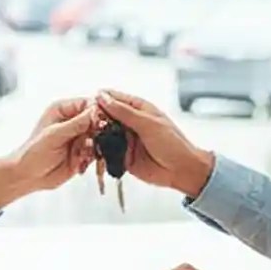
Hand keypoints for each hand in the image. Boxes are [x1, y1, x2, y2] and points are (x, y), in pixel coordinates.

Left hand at [0, 97, 96, 207]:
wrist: (29, 176)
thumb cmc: (33, 153)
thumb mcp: (54, 135)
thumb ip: (76, 124)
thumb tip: (95, 112)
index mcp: (62, 110)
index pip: (88, 103)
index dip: (96, 112)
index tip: (99, 122)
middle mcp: (72, 121)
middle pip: (97, 120)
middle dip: (96, 132)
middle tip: (90, 141)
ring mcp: (78, 137)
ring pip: (99, 137)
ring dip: (93, 146)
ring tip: (81, 154)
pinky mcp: (83, 151)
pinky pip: (96, 151)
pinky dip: (92, 156)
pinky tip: (81, 161)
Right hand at [94, 90, 213, 196]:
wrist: (181, 171)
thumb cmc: (174, 144)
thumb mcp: (148, 124)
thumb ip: (125, 112)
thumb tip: (105, 98)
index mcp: (139, 109)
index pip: (115, 99)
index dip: (102, 99)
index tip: (90, 102)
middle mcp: (131, 123)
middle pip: (106, 116)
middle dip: (96, 118)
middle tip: (88, 121)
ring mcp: (126, 139)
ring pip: (104, 134)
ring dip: (96, 135)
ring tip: (90, 136)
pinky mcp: (122, 155)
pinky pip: (106, 152)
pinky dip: (100, 151)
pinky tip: (95, 149)